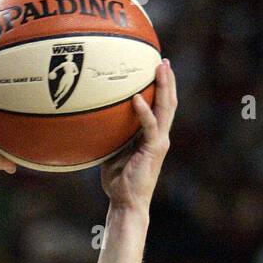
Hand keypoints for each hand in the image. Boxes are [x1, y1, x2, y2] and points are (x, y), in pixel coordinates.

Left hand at [101, 59, 176, 211]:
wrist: (126, 202)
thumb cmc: (118, 180)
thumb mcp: (113, 151)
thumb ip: (111, 134)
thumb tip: (94, 119)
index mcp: (152, 135)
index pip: (161, 106)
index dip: (161, 87)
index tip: (157, 68)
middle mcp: (160, 135)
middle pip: (168, 102)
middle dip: (168, 80)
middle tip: (163, 60)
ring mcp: (159, 141)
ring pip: (165, 108)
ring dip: (164, 87)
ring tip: (160, 68)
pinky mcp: (153, 149)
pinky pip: (149, 126)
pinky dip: (143, 111)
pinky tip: (136, 98)